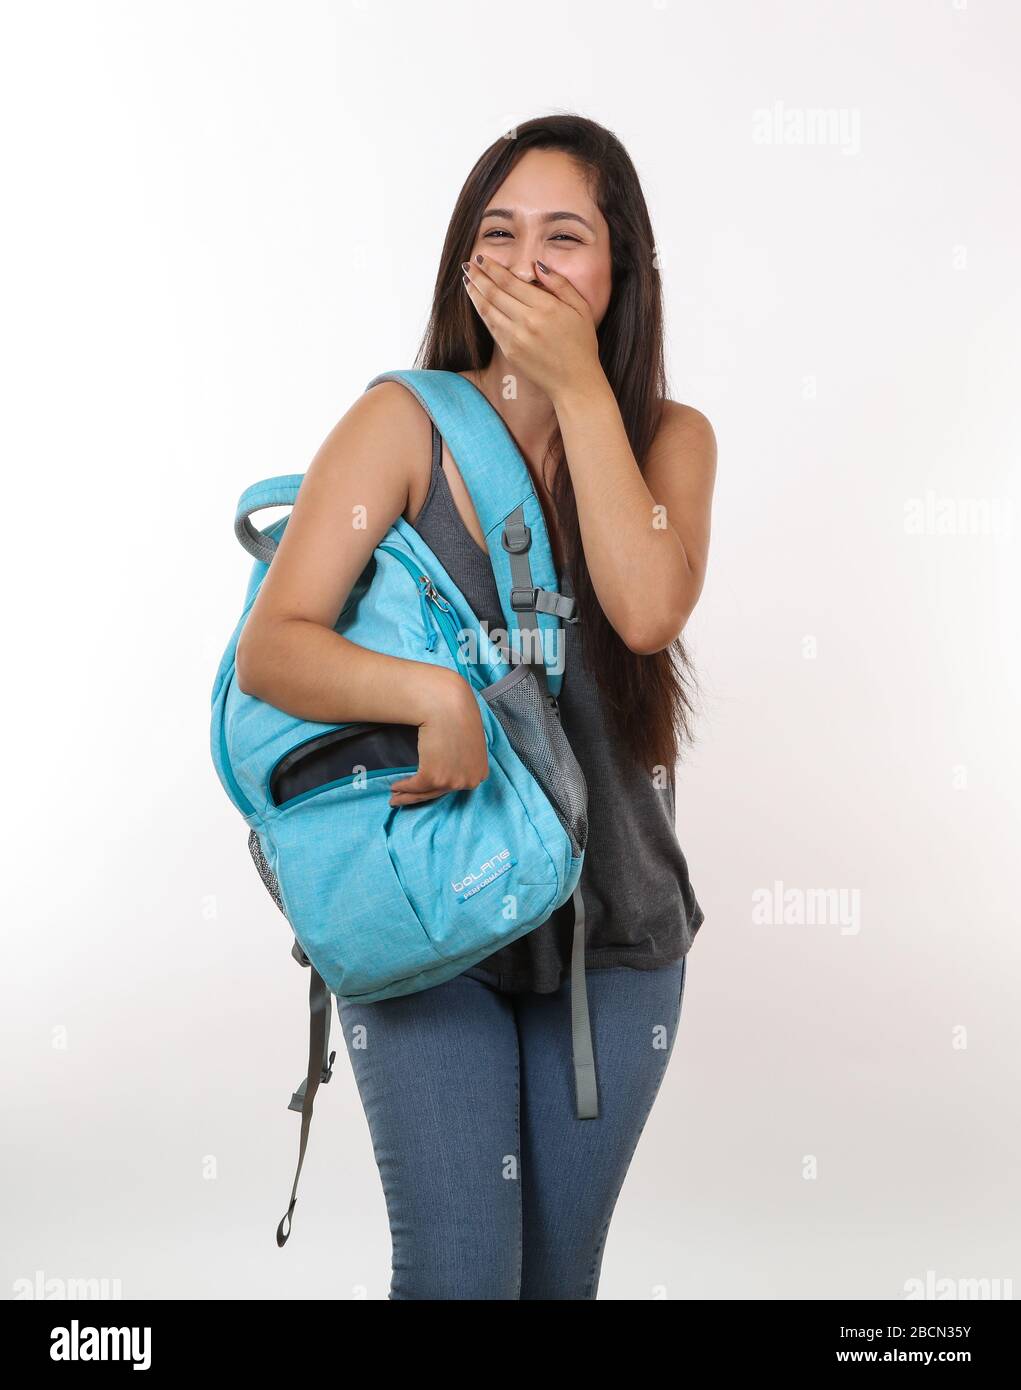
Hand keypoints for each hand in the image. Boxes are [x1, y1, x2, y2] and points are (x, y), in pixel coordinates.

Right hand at [389, 676, 488, 806]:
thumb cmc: (457, 714)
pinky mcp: (434, 777)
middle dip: (417, 798)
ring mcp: (453, 781)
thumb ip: (460, 758)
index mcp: (480, 773)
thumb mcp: (467, 741)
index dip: (436, 789)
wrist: (447, 704)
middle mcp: (469, 781)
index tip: (423, 793)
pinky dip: (403, 787)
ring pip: (425, 792)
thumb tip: (448, 765)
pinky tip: (394, 786)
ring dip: (407, 795)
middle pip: (439, 793)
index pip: (455, 785)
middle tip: (402, 800)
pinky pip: (415, 786)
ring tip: (394, 797)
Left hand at [461, 253, 601, 402]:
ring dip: (474, 293)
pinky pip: (491, 327)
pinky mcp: (509, 352)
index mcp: (545, 307)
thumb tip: (537, 266)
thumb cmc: (582, 344)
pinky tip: (478, 301)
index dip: (493, 268)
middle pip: (494, 293)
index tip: (482, 258)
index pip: (510, 282)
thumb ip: (560, 284)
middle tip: (467, 264)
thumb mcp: (580, 308)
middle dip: (478, 276)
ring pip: (488, 310)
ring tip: (467, 279)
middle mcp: (527, 322)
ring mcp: (515, 338)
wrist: (575, 382)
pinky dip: (481, 312)